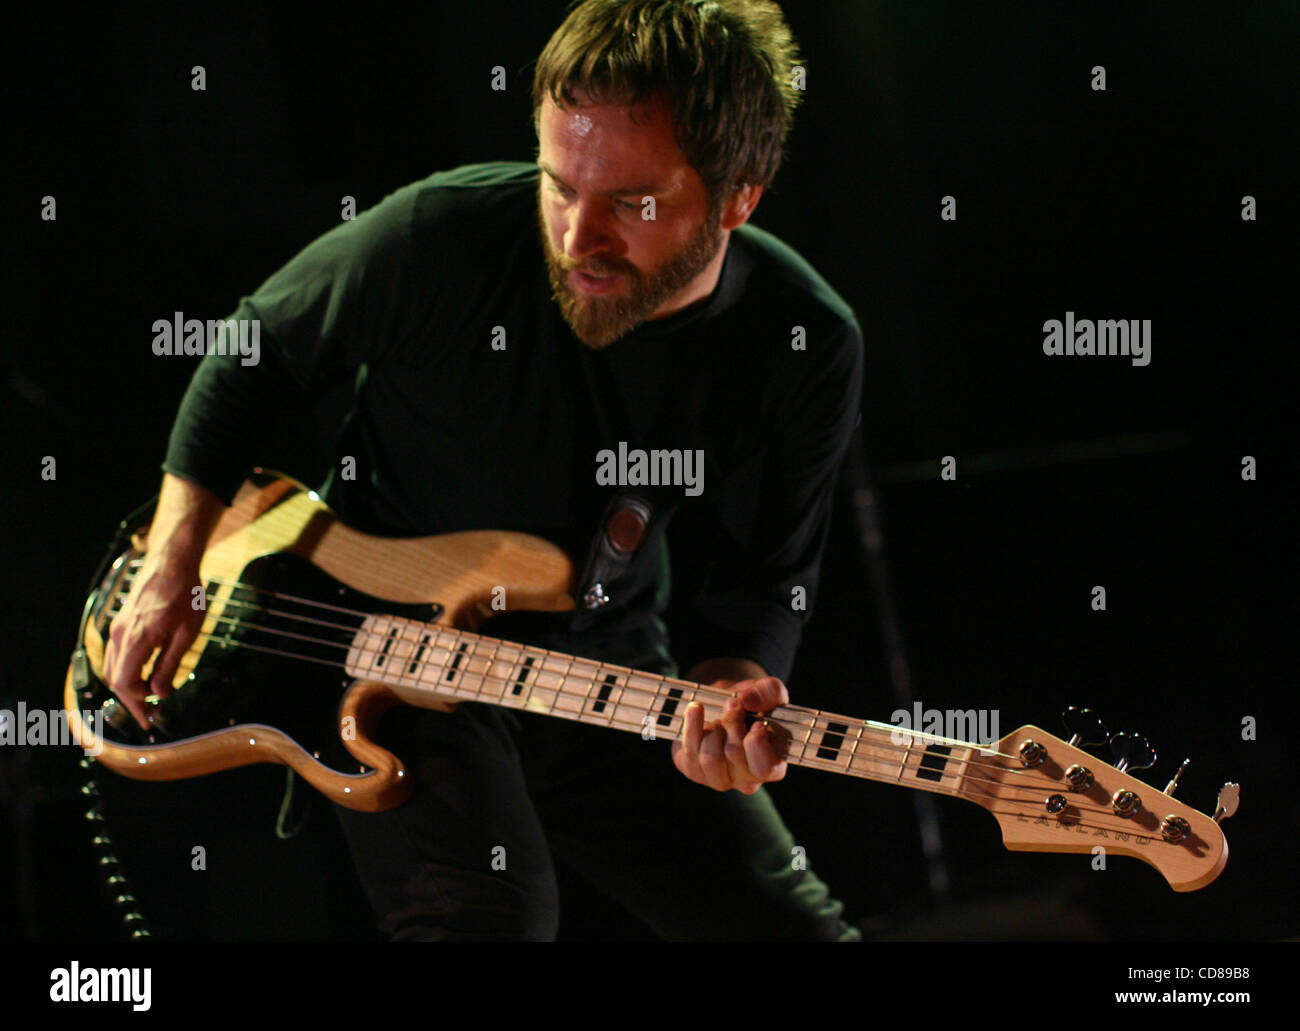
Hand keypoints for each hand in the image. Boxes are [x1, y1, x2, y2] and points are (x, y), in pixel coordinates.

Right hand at [101, 549, 207, 731]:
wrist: (173, 562)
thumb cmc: (184, 594)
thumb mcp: (185, 634)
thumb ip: (169, 664)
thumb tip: (159, 693)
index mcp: (136, 640)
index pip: (124, 683)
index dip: (136, 704)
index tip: (151, 718)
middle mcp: (120, 635)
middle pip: (116, 678)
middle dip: (133, 699)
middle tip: (152, 713)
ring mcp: (119, 627)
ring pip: (115, 667)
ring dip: (130, 685)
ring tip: (152, 696)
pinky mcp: (123, 622)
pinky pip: (119, 653)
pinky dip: (129, 669)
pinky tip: (147, 673)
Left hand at [672, 675, 789, 793]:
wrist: (726, 705)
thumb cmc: (753, 704)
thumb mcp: (769, 692)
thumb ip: (771, 691)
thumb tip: (748, 700)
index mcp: (773, 766)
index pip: (765, 767)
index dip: (757, 743)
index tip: (756, 722)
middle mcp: (748, 780)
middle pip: (734, 753)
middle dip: (732, 722)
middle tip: (734, 706)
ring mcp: (720, 779)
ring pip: (710, 757)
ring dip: (714, 728)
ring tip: (720, 717)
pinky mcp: (695, 771)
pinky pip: (690, 752)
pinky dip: (692, 726)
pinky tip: (696, 709)